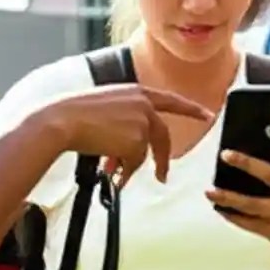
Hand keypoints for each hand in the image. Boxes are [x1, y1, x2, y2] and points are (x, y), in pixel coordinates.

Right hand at [38, 84, 213, 185]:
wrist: (63, 121)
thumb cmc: (75, 115)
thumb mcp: (106, 110)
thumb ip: (125, 124)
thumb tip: (127, 157)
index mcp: (138, 92)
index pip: (171, 100)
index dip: (190, 109)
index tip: (206, 114)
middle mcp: (145, 105)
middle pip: (162, 136)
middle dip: (161, 159)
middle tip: (163, 176)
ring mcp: (142, 122)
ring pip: (143, 152)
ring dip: (129, 166)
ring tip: (113, 173)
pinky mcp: (137, 139)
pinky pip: (133, 162)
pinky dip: (123, 170)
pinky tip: (108, 170)